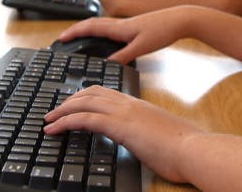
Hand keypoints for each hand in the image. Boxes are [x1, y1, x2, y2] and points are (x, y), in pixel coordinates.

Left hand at [44, 86, 201, 183]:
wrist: (193, 149)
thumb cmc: (183, 147)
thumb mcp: (160, 135)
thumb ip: (146, 132)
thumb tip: (141, 140)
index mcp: (138, 105)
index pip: (105, 92)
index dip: (85, 96)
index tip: (72, 104)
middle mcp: (129, 103)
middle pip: (90, 93)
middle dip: (69, 101)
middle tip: (54, 112)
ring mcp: (124, 112)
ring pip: (83, 102)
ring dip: (61, 110)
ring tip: (48, 120)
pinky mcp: (119, 125)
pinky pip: (84, 119)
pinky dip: (65, 122)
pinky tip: (54, 130)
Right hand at [56, 6, 195, 62]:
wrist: (181, 18)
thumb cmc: (164, 30)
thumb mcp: (143, 47)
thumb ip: (124, 56)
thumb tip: (106, 64)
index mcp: (120, 28)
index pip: (90, 28)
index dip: (74, 32)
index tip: (60, 38)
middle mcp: (121, 23)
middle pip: (92, 24)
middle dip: (76, 30)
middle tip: (63, 37)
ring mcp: (128, 24)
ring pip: (102, 24)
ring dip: (87, 28)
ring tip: (78, 36)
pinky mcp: (135, 26)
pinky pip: (111, 26)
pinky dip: (101, 30)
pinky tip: (105, 37)